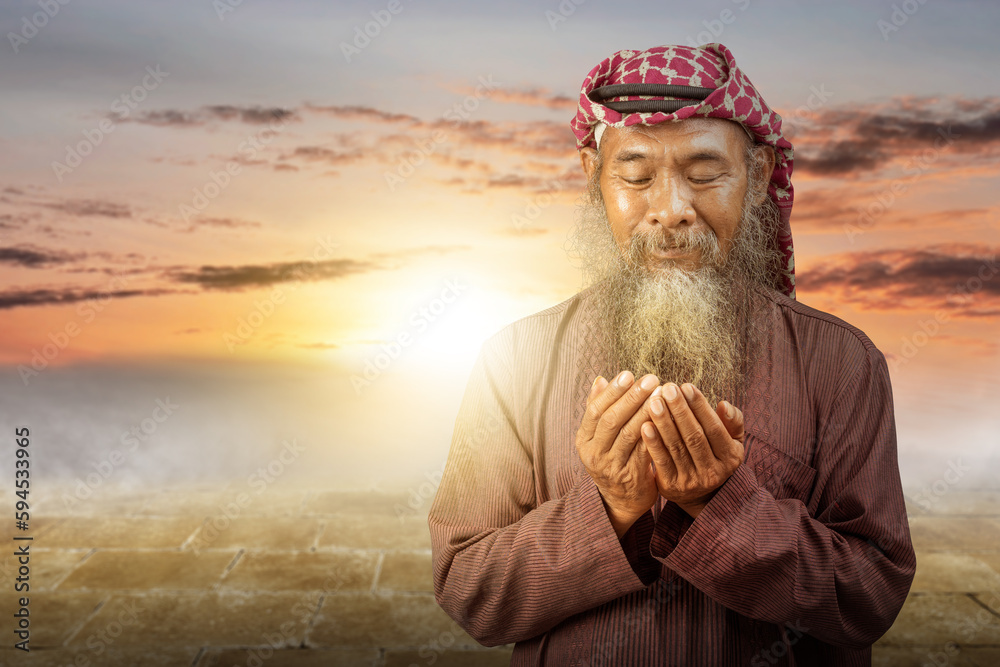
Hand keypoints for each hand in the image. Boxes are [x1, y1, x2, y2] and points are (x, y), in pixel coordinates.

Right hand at [576, 370, 660, 537]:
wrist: (620, 501)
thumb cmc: (612, 459)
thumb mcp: (599, 438)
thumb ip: (598, 410)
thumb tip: (600, 379)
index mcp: (583, 440)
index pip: (595, 411)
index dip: (612, 391)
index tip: (629, 374)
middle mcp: (593, 454)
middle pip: (611, 421)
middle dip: (632, 397)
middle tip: (651, 378)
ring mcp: (611, 467)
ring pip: (630, 434)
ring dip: (647, 411)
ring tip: (662, 393)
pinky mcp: (631, 477)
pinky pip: (645, 450)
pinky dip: (656, 432)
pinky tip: (668, 417)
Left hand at [640, 382, 745, 518]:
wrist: (701, 495)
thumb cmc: (715, 456)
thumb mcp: (732, 441)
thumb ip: (733, 422)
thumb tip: (724, 405)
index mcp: (730, 457)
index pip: (714, 429)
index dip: (700, 407)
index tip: (686, 386)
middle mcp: (712, 471)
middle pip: (694, 437)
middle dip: (680, 411)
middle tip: (667, 388)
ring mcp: (691, 480)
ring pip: (676, 447)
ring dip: (664, 423)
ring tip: (653, 402)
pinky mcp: (671, 486)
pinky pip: (661, 461)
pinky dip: (653, 443)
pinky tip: (644, 425)